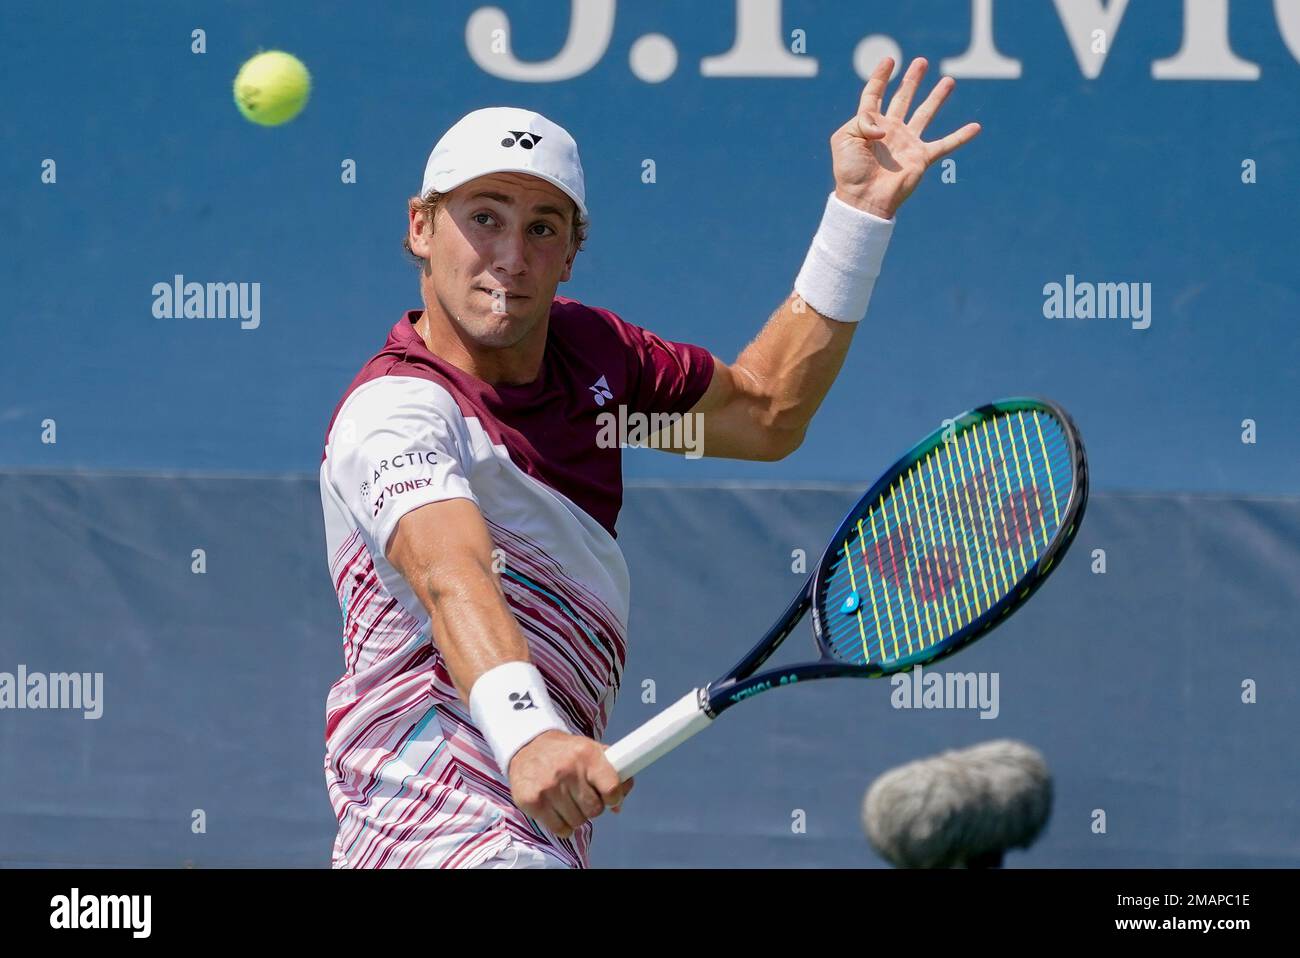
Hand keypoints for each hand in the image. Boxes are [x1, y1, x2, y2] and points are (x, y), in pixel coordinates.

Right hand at [508, 730, 634, 838]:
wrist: (527, 746)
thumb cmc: (566, 753)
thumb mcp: (591, 751)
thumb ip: (612, 774)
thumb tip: (618, 805)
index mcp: (587, 755)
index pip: (612, 789)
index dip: (614, 797)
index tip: (609, 796)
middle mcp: (568, 771)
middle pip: (594, 810)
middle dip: (591, 806)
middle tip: (581, 795)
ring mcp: (548, 788)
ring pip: (577, 822)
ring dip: (575, 815)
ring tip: (566, 799)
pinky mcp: (532, 802)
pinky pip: (560, 829)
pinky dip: (562, 825)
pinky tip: (556, 809)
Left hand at [830, 56, 980, 219]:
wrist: (864, 199)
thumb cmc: (849, 171)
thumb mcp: (844, 139)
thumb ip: (862, 122)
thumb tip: (886, 125)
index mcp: (869, 124)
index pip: (874, 94)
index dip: (881, 77)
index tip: (889, 60)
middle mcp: (891, 130)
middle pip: (903, 98)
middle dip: (912, 80)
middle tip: (921, 62)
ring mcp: (907, 143)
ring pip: (925, 114)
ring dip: (937, 98)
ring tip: (949, 81)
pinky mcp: (921, 158)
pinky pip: (945, 145)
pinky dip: (961, 136)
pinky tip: (976, 127)